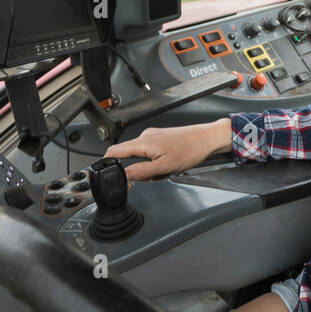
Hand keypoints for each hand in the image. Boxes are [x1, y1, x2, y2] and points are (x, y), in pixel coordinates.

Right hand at [103, 122, 225, 181]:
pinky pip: (149, 153)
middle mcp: (145, 136)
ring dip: (148, 167)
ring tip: (166, 169)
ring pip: (140, 156)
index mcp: (144, 142)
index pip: (115, 151)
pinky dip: (155, 162)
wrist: (207, 139)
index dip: (106, 162)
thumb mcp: (165, 166)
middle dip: (136, 169)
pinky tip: (168, 164)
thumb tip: (125, 175)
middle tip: (153, 175)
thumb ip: (142, 171)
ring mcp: (153, 136)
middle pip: (127, 155)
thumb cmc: (191, 149)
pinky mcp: (160, 138)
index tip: (103, 171)